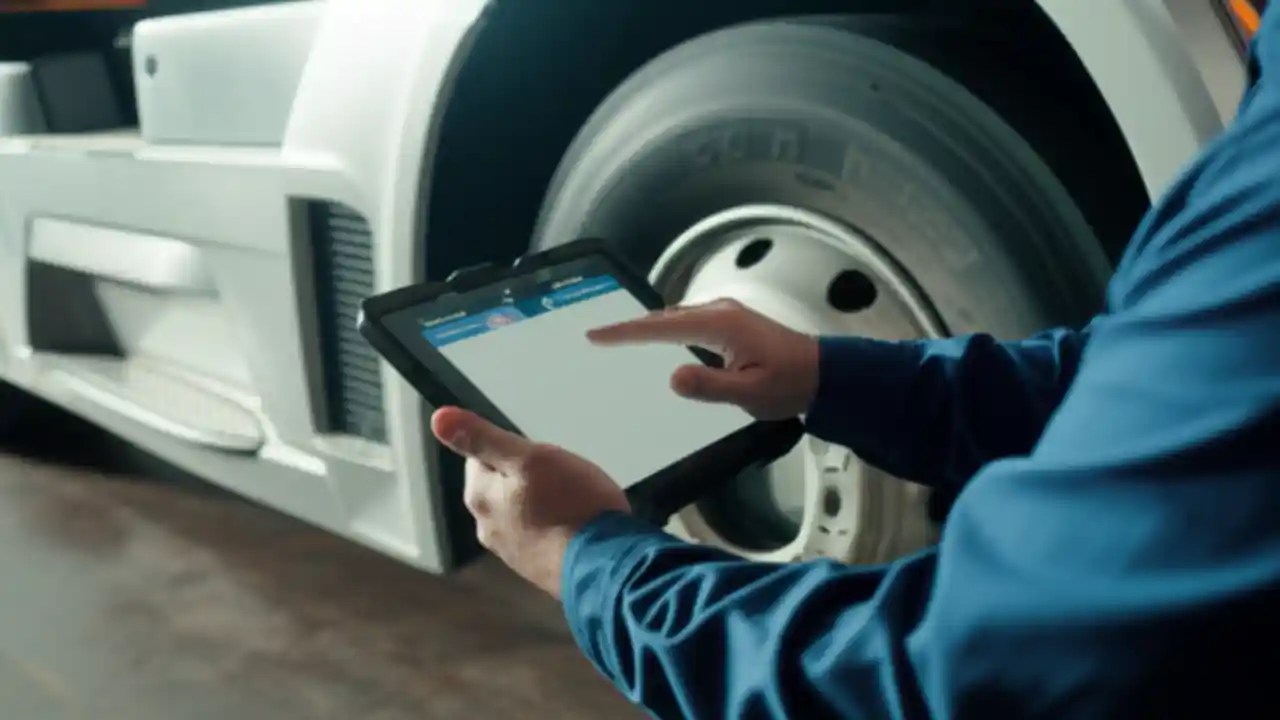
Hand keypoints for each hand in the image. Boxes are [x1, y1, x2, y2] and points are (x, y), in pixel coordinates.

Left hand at [431, 406, 630, 598]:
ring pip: (521, 512)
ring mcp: (511, 553)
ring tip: (574, 501)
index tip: (541, 456)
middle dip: (529, 477)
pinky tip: (578, 526)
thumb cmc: (571, 506)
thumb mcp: (530, 459)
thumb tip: (439, 419)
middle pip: (502, 486)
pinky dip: (555, 528)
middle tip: (562, 477)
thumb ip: (483, 438)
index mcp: (480, 497)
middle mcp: (487, 527)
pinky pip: (540, 536)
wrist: (606, 566)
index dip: (513, 449)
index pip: (480, 456)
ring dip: (542, 504)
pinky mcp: (537, 569)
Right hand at [588, 299, 819, 419]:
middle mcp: (719, 311)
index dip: (626, 332)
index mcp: (719, 325)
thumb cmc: (788, 384)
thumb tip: (672, 378)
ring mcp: (726, 314)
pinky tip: (657, 339)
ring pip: (675, 317)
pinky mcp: (731, 322)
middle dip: (629, 326)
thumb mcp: (750, 392)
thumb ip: (711, 386)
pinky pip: (687, 321)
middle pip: (663, 317)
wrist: (823, 373)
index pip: (660, 327)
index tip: (596, 335)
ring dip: (646, 326)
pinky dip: (664, 328)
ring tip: (617, 337)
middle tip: (597, 336)